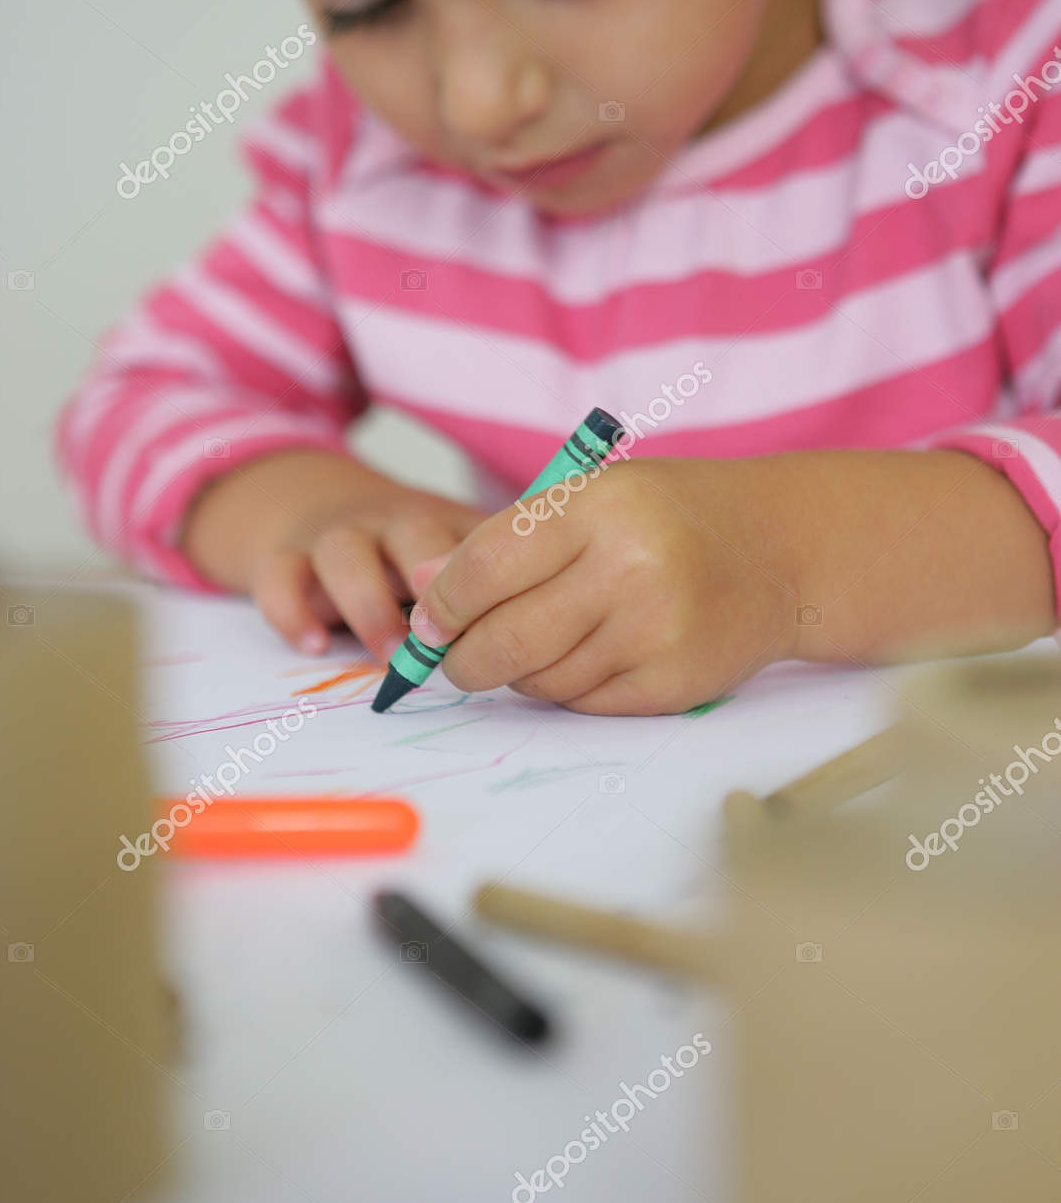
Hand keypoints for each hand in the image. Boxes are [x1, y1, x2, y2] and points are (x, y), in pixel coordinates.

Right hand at [182, 447, 483, 660]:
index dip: (488, 579)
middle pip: (411, 531)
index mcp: (441, 521)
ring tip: (389, 654)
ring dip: (366, 602)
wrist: (308, 501)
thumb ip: (503, 584)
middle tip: (448, 642)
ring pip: (343, 550)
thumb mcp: (455, 550)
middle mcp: (388, 521)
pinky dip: (291, 608)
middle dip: (430, 587)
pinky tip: (313, 645)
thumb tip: (568, 634)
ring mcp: (333, 535)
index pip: (471, 537)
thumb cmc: (404, 548)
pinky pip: (279, 574)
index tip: (508, 623)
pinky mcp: (282, 553)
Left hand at [406, 457, 799, 713]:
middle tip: (457, 658)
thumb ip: (508, 540)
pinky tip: (589, 657)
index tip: (429, 620)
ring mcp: (654, 633)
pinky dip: (569, 690)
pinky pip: (585, 704)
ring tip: (541, 643)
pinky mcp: (672, 684)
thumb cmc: (671, 517)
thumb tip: (422, 585)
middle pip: (504, 640)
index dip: (441, 603)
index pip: (485, 567)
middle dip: (464, 659)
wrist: (781, 549)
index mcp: (599, 509)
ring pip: (541, 681)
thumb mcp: (593, 497)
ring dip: (521, 674)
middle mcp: (628, 571)